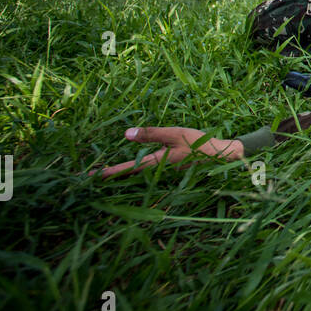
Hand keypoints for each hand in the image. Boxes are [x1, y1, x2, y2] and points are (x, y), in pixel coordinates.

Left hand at [90, 126, 244, 178]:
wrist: (221, 156)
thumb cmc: (198, 144)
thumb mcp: (174, 133)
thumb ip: (151, 133)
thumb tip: (126, 134)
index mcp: (156, 163)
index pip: (126, 168)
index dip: (107, 172)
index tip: (90, 177)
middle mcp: (156, 171)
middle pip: (129, 174)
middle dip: (111, 175)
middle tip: (92, 176)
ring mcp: (163, 172)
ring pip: (137, 174)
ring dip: (122, 173)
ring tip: (107, 172)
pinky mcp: (168, 170)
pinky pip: (146, 172)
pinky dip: (135, 170)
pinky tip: (133, 167)